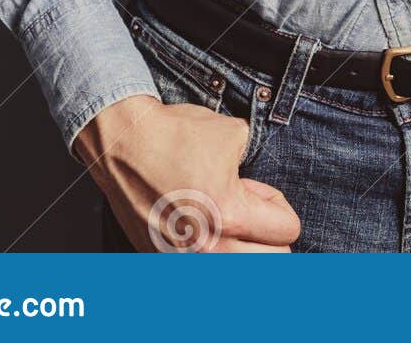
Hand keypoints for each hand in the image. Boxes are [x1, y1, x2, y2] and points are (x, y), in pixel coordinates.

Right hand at [73, 95, 300, 252]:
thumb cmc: (175, 135)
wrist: (124, 143)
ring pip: (243, 274)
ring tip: (224, 223)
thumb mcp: (234, 135)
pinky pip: (203, 270)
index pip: (287, 229)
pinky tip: (195, 229)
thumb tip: (259, 193)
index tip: (252, 189)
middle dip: (268, 236)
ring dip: (243, 252)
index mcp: (230, 215)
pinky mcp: (164, 263)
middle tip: (247, 212)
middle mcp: (209, 248)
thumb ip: (257, 169)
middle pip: (276, 262)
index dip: (276, 204)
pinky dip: (210, 256)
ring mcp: (184, 261)